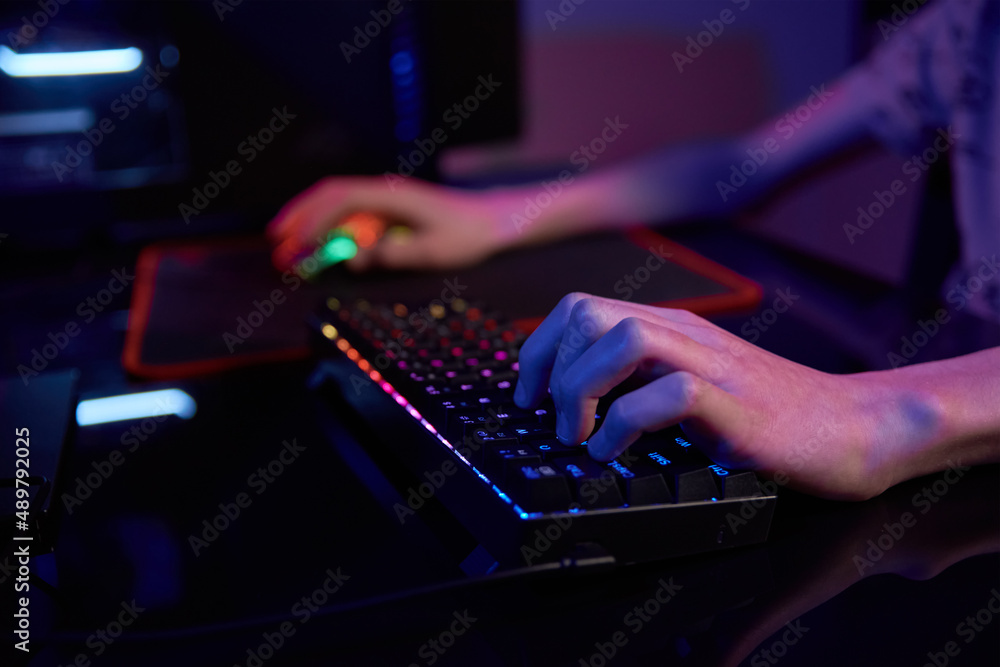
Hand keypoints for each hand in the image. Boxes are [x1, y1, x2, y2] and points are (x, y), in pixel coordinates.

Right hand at [267, 176, 507, 270]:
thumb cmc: (470, 235)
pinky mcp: (391, 211)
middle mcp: (385, 191)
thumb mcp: (435, 252)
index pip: (340, 200)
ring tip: (288, 241)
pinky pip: (352, 214)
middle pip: (330, 195)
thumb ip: (394, 255)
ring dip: (311, 219)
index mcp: (392, 195)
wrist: (496, 221)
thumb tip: (355, 259)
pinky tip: (322, 244)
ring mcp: (387, 199)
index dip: (313, 220)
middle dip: (300, 216)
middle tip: (276, 241)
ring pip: (338, 202)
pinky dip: (330, 226)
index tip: (294, 242)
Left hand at [512, 293, 889, 499]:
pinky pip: (668, 395)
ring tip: (578, 437)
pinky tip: (615, 453)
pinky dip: (624, 426)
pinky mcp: (737, 405)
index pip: (580, 308)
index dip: (539, 350)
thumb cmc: (771, 415)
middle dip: (549, 368)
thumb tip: (573, 405)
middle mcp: (685, 335)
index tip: (527, 397)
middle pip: (588, 313)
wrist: (854, 428)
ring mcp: (713, 365)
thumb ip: (643, 381)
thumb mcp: (695, 384)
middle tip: (550, 420)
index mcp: (670, 328)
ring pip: (623, 341)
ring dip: (580, 392)